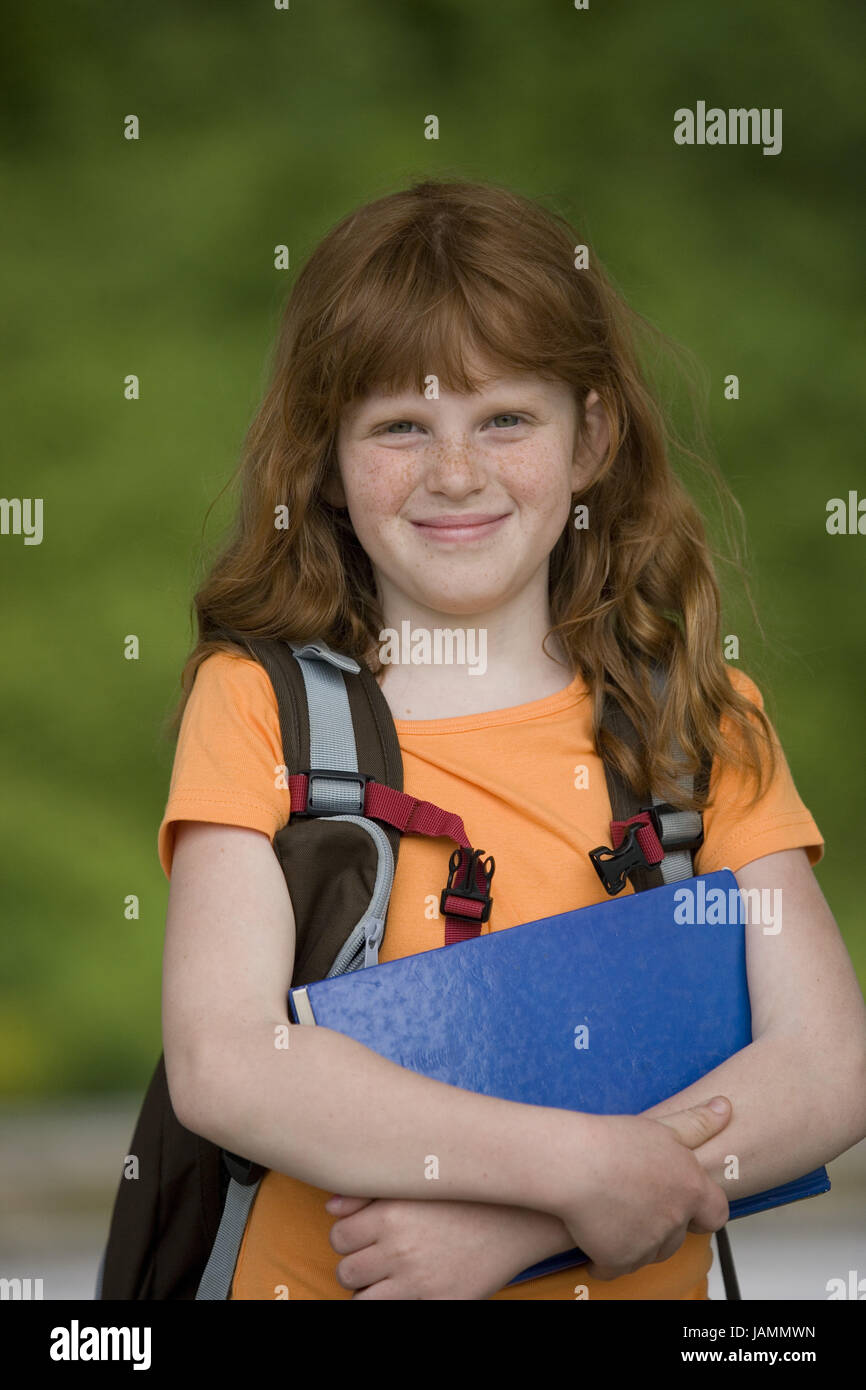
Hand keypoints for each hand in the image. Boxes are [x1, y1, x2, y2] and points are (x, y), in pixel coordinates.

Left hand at [325, 1193, 571, 1298]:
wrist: (519, 1216)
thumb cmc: (464, 1193)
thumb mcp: (416, 1182)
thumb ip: (369, 1192)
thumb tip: (331, 1207)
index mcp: (391, 1214)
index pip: (339, 1236)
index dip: (348, 1235)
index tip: (364, 1233)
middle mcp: (400, 1249)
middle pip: (346, 1269)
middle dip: (357, 1263)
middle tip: (377, 1254)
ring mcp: (419, 1281)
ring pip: (362, 1298)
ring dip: (369, 1287)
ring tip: (388, 1273)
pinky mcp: (438, 1301)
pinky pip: (389, 1312)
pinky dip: (389, 1302)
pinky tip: (404, 1288)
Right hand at [553, 1097, 732, 1280]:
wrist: (574, 1164)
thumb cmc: (612, 1142)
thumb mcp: (661, 1126)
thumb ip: (697, 1123)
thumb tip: (725, 1106)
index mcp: (691, 1188)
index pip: (716, 1213)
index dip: (702, 1212)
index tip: (685, 1206)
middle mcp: (675, 1220)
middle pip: (677, 1236)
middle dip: (660, 1226)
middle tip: (634, 1204)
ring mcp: (649, 1243)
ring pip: (649, 1253)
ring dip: (636, 1242)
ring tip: (612, 1216)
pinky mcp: (620, 1259)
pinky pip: (618, 1267)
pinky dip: (607, 1258)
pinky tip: (593, 1236)